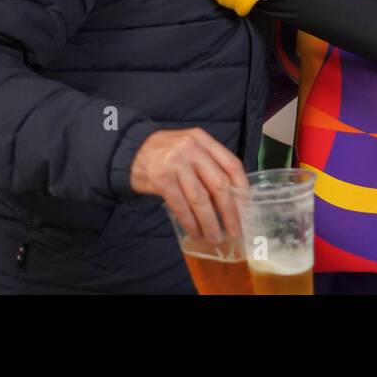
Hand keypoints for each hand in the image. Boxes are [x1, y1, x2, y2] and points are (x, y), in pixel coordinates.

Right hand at [130, 128, 248, 243]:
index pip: (231, 164)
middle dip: (230, 211)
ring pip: (200, 199)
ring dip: (210, 222)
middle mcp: (191, 149)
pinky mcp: (161, 180)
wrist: (129, 151)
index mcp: (203, 140)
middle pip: (219, 184)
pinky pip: (181, 206)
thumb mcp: (190, 146)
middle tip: (235, 230)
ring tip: (215, 236)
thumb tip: (232, 196)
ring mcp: (176, 164)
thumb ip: (209, 162)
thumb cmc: (165, 152)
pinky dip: (190, 222)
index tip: (246, 206)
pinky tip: (195, 232)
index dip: (242, 187)